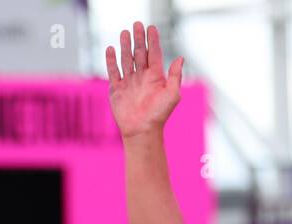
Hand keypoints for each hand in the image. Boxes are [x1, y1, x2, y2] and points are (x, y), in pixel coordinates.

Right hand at [106, 22, 184, 139]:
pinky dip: (111, 61)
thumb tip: (181, 58)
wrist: (142, 131)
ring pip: (126, 59)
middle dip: (138, 39)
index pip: (154, 54)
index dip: (153, 40)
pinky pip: (113, 72)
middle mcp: (142, 77)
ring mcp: (129, 82)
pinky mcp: (117, 89)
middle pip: (139, 53)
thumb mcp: (172, 95)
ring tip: (124, 33)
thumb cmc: (159, 115)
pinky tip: (110, 49)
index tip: (151, 27)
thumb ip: (175, 76)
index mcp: (155, 77)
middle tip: (136, 24)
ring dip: (125, 46)